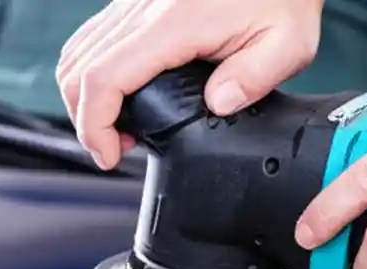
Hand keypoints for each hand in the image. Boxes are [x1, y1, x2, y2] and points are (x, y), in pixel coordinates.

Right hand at [57, 0, 325, 169]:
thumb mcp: (289, 42)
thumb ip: (254, 78)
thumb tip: (218, 104)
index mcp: (175, 22)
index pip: (104, 78)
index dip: (95, 126)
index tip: (110, 154)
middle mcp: (144, 7)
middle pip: (77, 68)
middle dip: (85, 119)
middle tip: (115, 147)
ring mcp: (134, 2)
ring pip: (77, 53)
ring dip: (85, 97)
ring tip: (118, 126)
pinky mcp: (135, 2)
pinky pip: (93, 38)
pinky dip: (93, 72)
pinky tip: (121, 93)